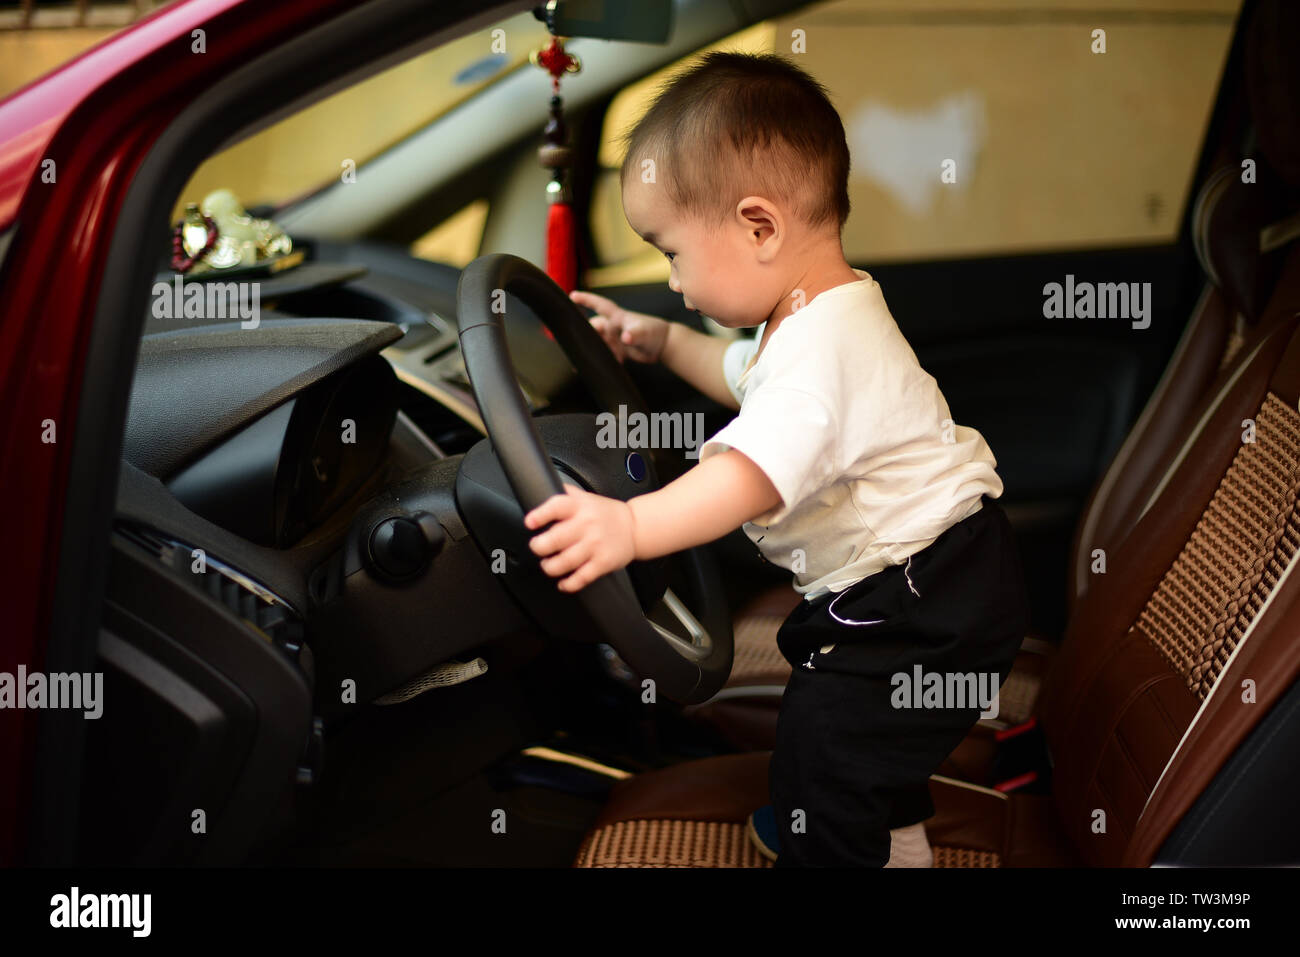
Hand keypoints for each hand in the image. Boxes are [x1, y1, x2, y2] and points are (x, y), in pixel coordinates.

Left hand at [523, 483, 637, 592]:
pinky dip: (569, 584)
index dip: (540, 515)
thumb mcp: (587, 497)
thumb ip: (566, 494)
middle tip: (537, 547)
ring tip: (548, 565)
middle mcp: (587, 525)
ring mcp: (595, 545)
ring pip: (565, 562)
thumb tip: (543, 487)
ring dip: (550, 567)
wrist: (635, 527)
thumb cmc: (606, 513)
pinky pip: (582, 577)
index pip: (557, 506)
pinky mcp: (603, 562)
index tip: (530, 523)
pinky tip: (563, 582)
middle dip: (539, 546)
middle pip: (556, 539)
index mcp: (580, 507)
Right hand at [570, 289, 669, 363]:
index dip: (586, 299)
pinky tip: (594, 368)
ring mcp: (615, 338)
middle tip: (578, 344)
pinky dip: (600, 360)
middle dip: (586, 334)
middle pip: (594, 327)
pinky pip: (605, 353)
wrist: (663, 345)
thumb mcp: (644, 333)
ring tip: (583, 360)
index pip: (599, 305)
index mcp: (618, 317)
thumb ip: (634, 334)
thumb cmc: (654, 333)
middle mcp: (613, 326)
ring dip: (592, 349)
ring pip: (598, 341)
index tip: (572, 296)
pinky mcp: (618, 349)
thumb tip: (625, 338)